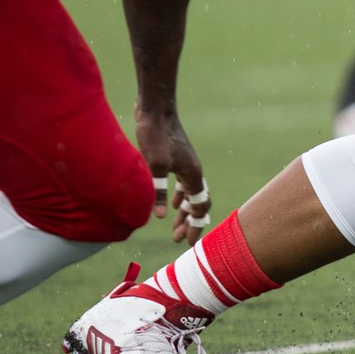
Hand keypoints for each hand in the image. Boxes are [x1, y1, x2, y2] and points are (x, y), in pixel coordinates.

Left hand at [137, 104, 210, 244]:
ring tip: (174, 227)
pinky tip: (170, 205)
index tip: (189, 242)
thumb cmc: (155, 135)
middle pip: (197, 202)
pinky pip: (184, 185)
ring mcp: (186, 165)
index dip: (196, 225)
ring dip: (184, 212)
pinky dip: (179, 198)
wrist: (156, 110)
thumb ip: (157, 191)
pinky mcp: (177, 160)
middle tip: (178, 239)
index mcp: (193, 174)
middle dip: (190, 222)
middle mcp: (194, 171)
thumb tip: (157, 217)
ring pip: (190, 194)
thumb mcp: (154, 165)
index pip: (200, 206)